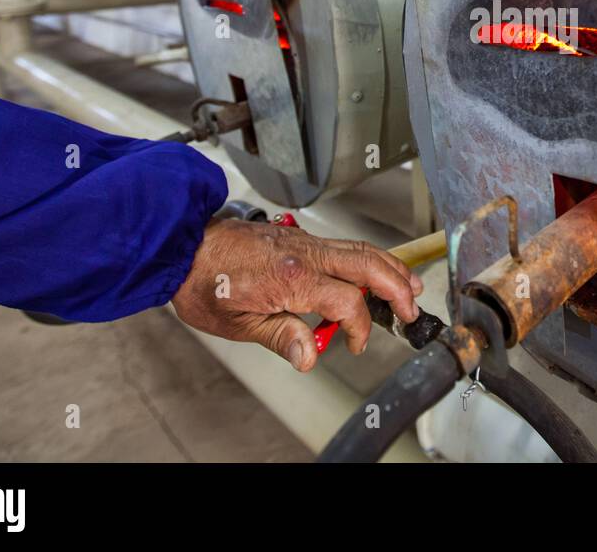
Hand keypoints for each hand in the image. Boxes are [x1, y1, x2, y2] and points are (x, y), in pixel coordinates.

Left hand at [171, 217, 422, 371]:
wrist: (184, 246)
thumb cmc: (206, 283)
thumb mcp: (239, 323)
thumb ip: (282, 337)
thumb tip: (310, 356)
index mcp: (293, 278)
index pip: (346, 303)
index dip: (357, 329)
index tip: (353, 344)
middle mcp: (306, 255)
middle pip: (368, 265)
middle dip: (396, 287)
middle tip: (411, 309)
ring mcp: (305, 243)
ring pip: (361, 249)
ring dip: (389, 268)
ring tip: (409, 285)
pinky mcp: (301, 239)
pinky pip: (345, 245)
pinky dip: (368, 258)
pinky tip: (373, 269)